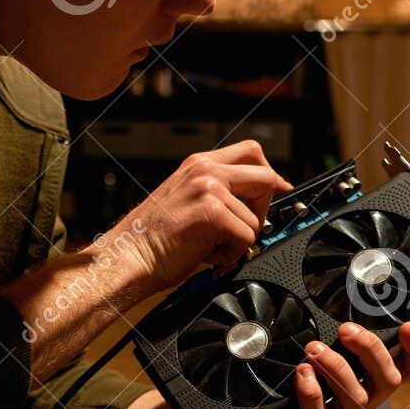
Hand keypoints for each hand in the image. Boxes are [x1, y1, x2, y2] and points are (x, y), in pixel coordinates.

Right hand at [114, 141, 289, 293]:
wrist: (130, 255)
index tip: (279, 189)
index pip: (251, 152)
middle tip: (243, 229)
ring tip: (207, 246)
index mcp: (199, 163)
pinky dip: (230, 256)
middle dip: (263, 208)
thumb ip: (217, 190)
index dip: (271, 173)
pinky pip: (246, 239)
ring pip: (255, 220)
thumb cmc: (154, 237)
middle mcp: (205, 170)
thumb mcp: (186, 197)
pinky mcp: (214, 214)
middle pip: (265, 177)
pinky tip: (206, 255)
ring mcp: (210, 190)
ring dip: (237, 241)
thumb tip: (253, 202)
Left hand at [268, 320, 409, 408]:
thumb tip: (340, 302)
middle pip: (388, 381)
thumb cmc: (298, 378)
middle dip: (371, 351)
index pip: (408, 369)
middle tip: (346, 329)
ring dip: (337, 368)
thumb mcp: (322, 353)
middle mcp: (363, 402)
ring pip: (356, 399)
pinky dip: (313, 395)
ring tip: (314, 349)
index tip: (408, 327)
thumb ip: (339, 337)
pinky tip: (303, 376)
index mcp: (371, 382)